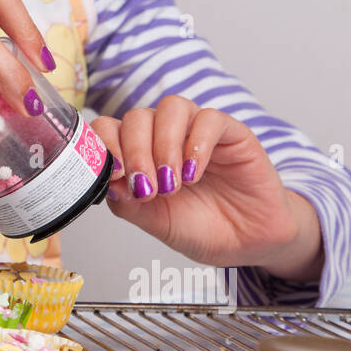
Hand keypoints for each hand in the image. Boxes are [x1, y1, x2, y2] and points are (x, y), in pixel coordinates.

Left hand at [92, 95, 323, 278]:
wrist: (245, 242)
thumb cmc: (199, 227)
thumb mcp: (153, 221)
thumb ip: (126, 202)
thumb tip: (106, 181)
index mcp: (139, 152)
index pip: (109, 127)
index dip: (105, 145)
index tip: (114, 175)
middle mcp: (164, 135)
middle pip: (137, 117)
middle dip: (136, 152)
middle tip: (147, 188)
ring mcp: (196, 130)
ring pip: (172, 107)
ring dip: (164, 144)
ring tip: (172, 183)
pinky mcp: (231, 133)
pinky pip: (210, 118)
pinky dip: (196, 144)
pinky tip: (194, 173)